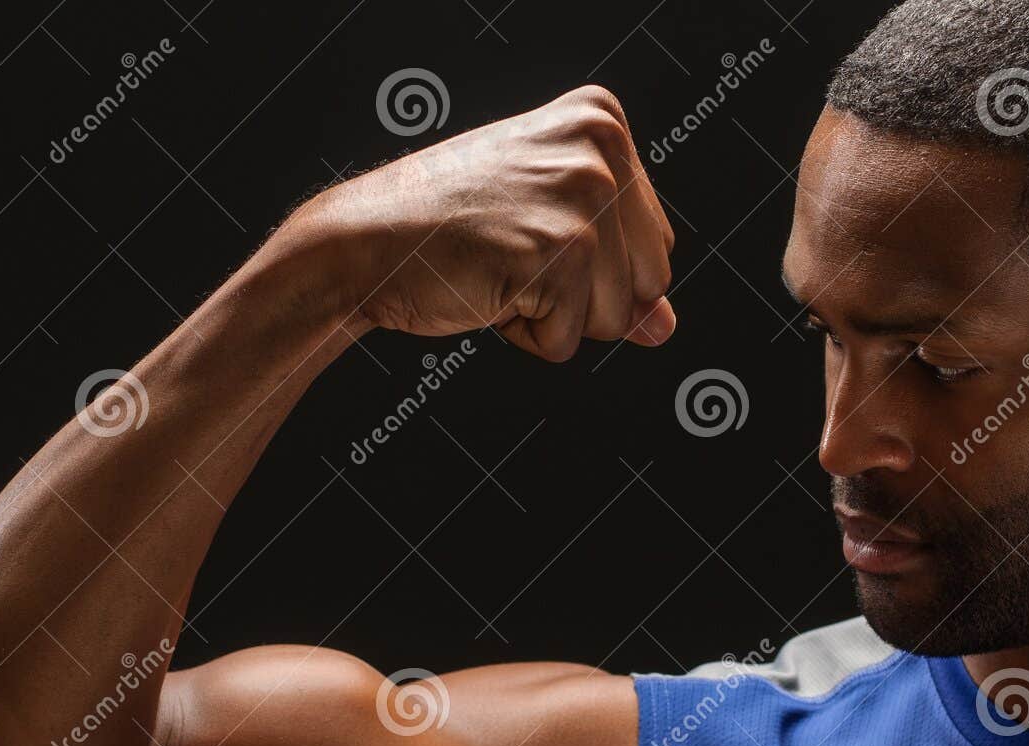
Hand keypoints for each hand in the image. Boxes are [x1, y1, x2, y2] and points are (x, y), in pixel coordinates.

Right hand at [294, 85, 676, 361]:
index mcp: (602, 123)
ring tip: (499, 267)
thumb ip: (616, 268)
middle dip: (583, 296)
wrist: (364, 240)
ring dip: (552, 316)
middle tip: (512, 254)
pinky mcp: (560, 252)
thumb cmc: (444, 226)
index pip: (657, 243)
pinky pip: (568, 341)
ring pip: (616, 319)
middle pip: (649, 282)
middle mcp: (600, 150)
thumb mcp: (545, 224)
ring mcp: (582, 198)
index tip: (527, 229)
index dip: (594, 266)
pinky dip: (525, 334)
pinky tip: (486, 287)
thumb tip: (664, 328)